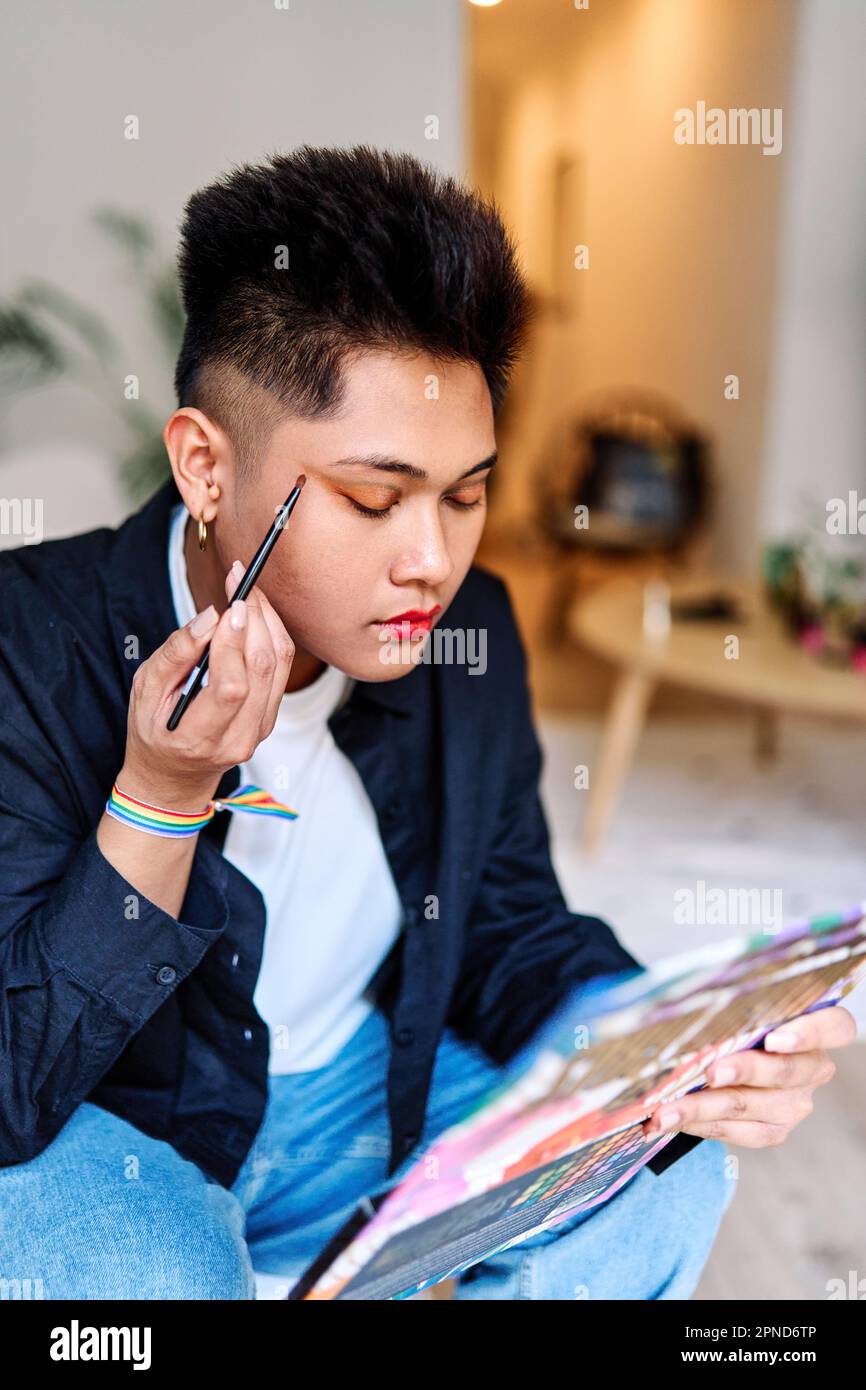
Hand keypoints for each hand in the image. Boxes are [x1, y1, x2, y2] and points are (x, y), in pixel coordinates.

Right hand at [120, 560, 293, 806]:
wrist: (174, 776)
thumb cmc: (153, 731)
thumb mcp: (145, 693)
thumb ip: (175, 655)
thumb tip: (208, 617)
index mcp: (199, 738)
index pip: (231, 687)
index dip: (234, 642)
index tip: (229, 602)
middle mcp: (238, 738)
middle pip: (262, 670)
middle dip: (254, 619)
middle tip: (239, 582)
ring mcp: (259, 730)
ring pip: (279, 666)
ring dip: (267, 621)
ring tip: (247, 590)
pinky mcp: (270, 718)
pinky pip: (281, 670)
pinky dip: (271, 635)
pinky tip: (255, 615)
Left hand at [642, 1004, 856, 1148]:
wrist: (725, 1061)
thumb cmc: (734, 1021)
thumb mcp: (738, 1006)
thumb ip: (731, 1004)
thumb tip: (688, 997)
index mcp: (815, 1029)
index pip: (836, 1028)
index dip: (810, 1034)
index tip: (773, 1038)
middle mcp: (811, 1069)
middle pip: (786, 1072)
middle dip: (744, 1071)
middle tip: (710, 1071)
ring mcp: (793, 1104)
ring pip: (750, 1105)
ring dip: (702, 1107)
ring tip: (665, 1109)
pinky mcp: (771, 1131)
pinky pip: (735, 1131)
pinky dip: (698, 1124)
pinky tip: (670, 1119)